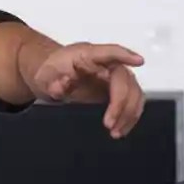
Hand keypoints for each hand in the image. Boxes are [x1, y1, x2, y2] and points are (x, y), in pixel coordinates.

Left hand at [30, 42, 145, 138]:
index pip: (110, 51)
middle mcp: (106, 64)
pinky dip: (129, 116)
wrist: (54, 74)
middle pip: (124, 78)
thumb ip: (51, 82)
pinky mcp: (117, 90)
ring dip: (128, 113)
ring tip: (116, 131)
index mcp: (88, 54)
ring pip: (133, 92)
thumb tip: (60, 87)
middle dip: (121, 102)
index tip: (139, 61)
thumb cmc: (52, 71)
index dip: (125, 55)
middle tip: (109, 123)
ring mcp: (114, 76)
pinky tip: (121, 128)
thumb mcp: (44, 76)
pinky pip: (132, 102)